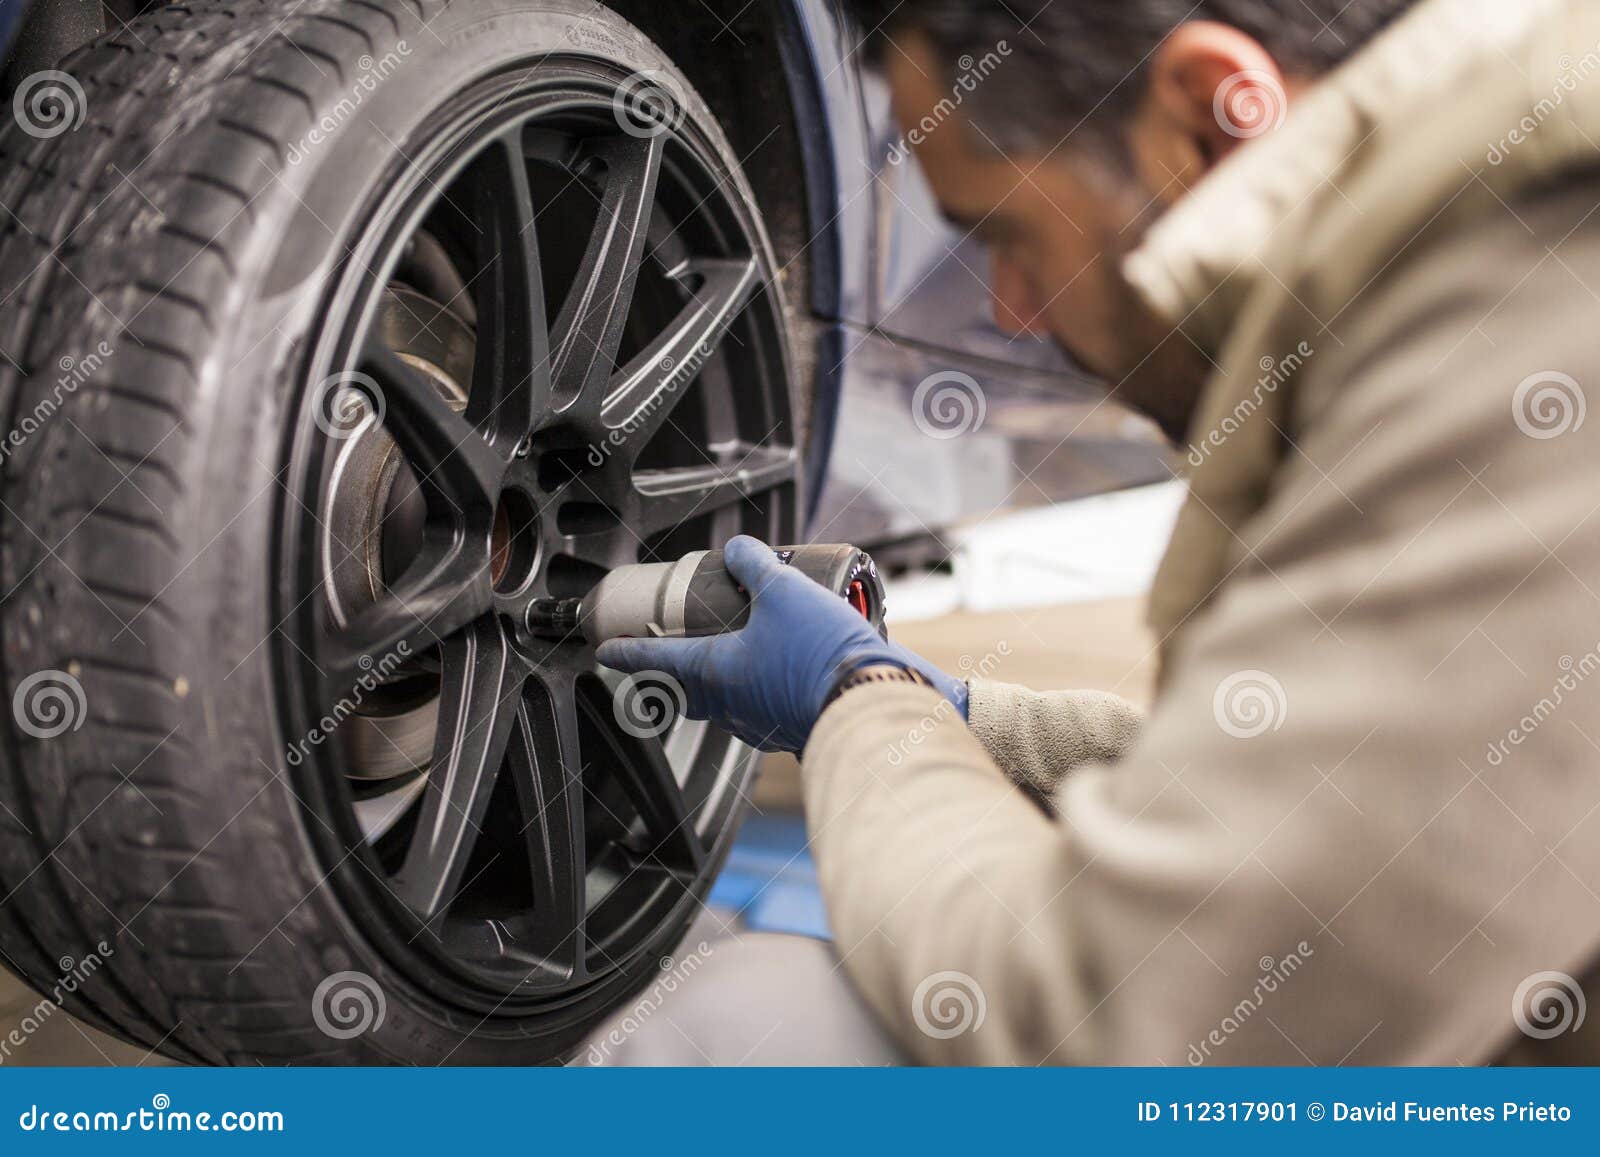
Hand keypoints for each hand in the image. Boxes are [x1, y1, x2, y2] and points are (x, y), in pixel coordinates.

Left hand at [596, 536, 966, 751]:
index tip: (607, 651)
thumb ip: (754, 565)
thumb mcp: (784, 590)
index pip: (659, 658)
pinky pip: (763, 710)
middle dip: (669, 677)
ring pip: (725, 705)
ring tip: (724, 662)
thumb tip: (736, 549)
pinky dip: (758, 691)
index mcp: (716, 671)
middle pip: (686, 693)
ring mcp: (762, 723)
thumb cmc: (820, 652)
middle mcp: (732, 704)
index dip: (630, 650)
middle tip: (659, 664)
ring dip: (716, 685)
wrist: (872, 700)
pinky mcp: (794, 728)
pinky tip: (779, 676)